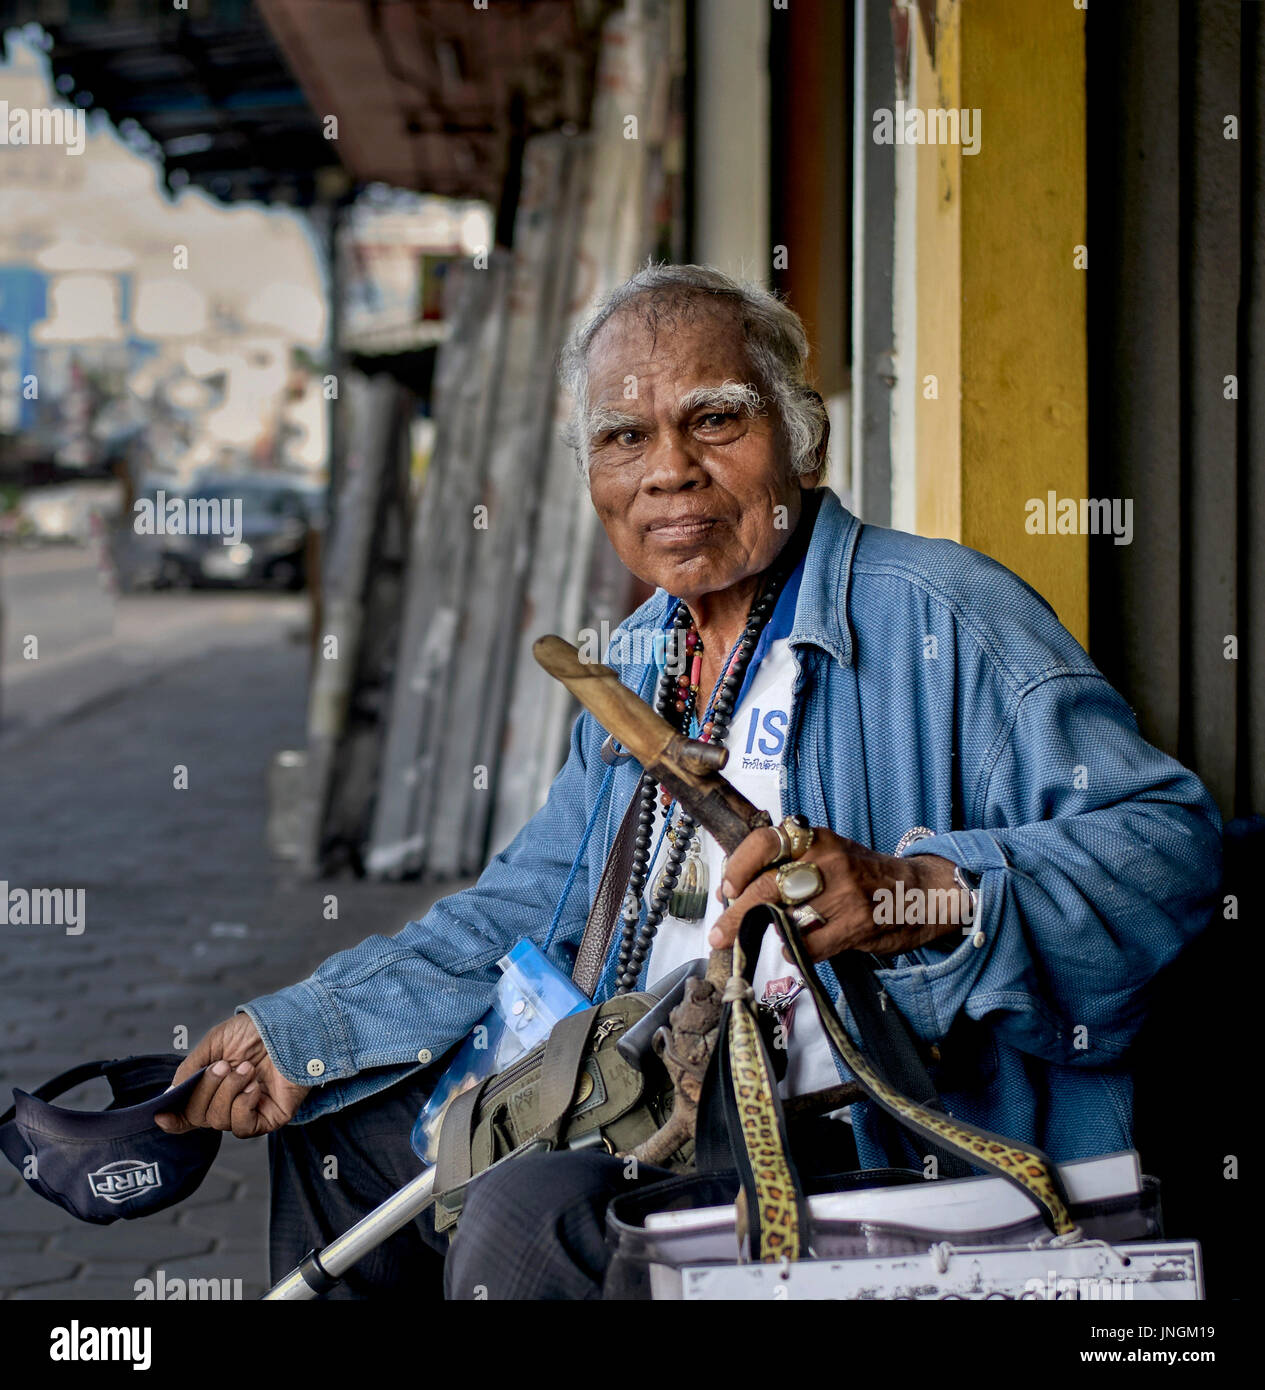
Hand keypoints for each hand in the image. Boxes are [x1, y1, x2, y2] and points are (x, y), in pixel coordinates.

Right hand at [154, 1014, 310, 1138]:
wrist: (291, 1025)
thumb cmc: (255, 1030)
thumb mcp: (214, 1044)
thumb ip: (191, 1070)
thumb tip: (170, 1095)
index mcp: (214, 1086)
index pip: (188, 1112)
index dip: (174, 1119)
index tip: (161, 1116)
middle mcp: (229, 1101)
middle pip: (199, 1116)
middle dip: (206, 1091)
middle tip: (224, 1066)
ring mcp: (249, 1111)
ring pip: (219, 1122)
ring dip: (228, 1093)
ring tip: (246, 1069)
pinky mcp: (269, 1118)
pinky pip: (243, 1128)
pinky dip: (243, 1107)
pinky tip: (255, 1087)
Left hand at [707, 825, 967, 962]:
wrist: (919, 891)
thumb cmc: (864, 874)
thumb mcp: (828, 852)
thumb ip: (786, 864)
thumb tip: (732, 889)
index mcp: (815, 838)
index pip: (765, 841)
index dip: (739, 865)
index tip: (727, 889)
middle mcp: (828, 860)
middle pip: (768, 888)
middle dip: (736, 915)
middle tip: (719, 934)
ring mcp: (844, 892)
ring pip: (786, 918)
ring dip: (766, 934)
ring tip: (759, 938)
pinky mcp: (856, 924)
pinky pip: (809, 944)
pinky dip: (794, 951)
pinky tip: (795, 949)